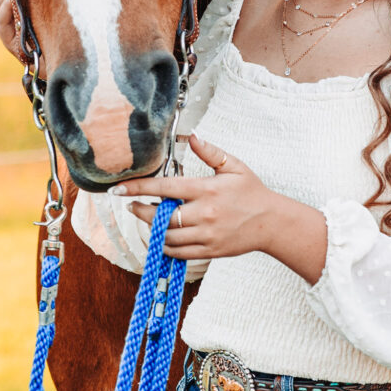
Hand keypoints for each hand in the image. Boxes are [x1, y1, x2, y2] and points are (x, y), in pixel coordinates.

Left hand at [114, 134, 277, 260]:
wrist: (272, 223)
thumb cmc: (252, 192)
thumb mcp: (234, 166)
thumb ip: (210, 152)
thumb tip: (192, 137)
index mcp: (206, 190)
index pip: (164, 189)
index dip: (138, 188)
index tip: (119, 189)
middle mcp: (204, 214)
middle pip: (160, 216)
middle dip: (140, 212)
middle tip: (132, 206)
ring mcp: (206, 235)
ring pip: (167, 237)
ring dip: (152, 230)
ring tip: (148, 220)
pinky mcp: (210, 251)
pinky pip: (179, 253)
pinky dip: (166, 247)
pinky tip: (162, 238)